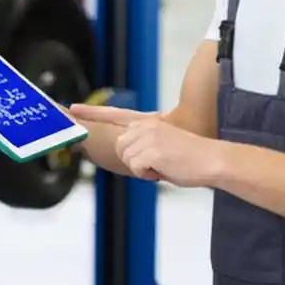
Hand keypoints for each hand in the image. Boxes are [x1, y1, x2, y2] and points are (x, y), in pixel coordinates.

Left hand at [71, 105, 218, 186]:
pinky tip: (164, 169)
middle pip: (119, 147)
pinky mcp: (150, 151)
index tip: (73, 109)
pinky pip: (136, 169)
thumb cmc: (190, 157)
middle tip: (158, 162)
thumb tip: (128, 153)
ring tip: (163, 164)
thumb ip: (143, 143)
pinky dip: (149, 175)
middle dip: (134, 160)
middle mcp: (144, 125)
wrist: (211, 160)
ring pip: (127, 158)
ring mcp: (147, 137)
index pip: (114, 114)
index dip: (92, 113)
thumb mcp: (163, 143)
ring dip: (143, 168)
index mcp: (147, 121)